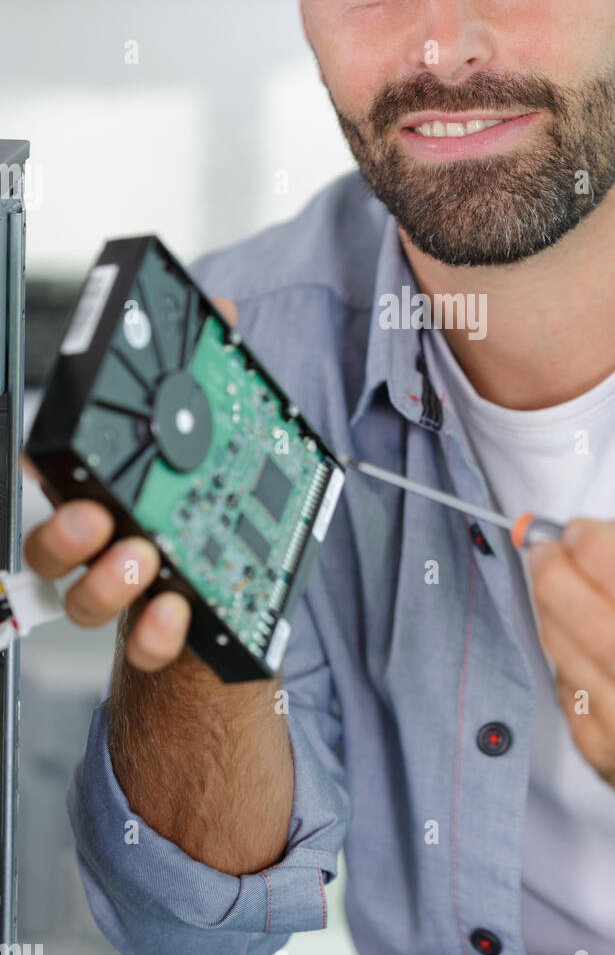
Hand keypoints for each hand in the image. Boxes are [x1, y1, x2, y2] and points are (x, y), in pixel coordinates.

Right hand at [22, 295, 237, 673]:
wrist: (233, 584)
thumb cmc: (207, 497)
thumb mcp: (220, 426)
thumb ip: (213, 371)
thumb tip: (223, 311)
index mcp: (107, 484)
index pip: (55, 470)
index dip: (41, 459)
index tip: (43, 451)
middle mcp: (103, 540)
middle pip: (49, 544)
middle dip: (64, 532)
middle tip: (97, 517)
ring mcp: (127, 589)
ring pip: (81, 599)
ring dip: (104, 583)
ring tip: (142, 562)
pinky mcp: (161, 628)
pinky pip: (142, 643)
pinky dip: (156, 632)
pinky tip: (179, 610)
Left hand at [528, 514, 614, 840]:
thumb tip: (597, 533)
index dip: (598, 552)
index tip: (575, 529)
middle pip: (598, 625)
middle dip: (559, 576)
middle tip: (543, 549)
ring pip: (569, 654)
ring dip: (548, 606)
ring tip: (547, 579)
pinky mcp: (602, 756)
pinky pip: (565, 685)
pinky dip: (559, 649)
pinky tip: (566, 632)